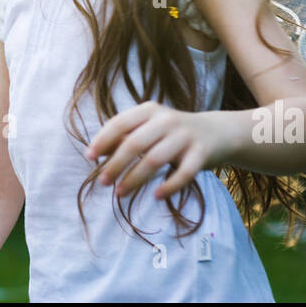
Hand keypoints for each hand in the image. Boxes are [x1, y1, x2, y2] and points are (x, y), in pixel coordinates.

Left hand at [84, 102, 224, 200]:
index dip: (103, 140)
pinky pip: (184, 173)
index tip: (89, 157)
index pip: (120, 123)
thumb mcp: (149, 127)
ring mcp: (186, 136)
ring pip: (155, 159)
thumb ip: (125, 136)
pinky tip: (156, 196)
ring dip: (135, 178)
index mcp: (149, 110)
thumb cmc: (172, 133)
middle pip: (135, 143)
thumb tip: (95, 152)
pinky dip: (169, 186)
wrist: (216, 132)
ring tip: (120, 193)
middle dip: (115, 164)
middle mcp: (167, 119)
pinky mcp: (202, 153)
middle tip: (102, 182)